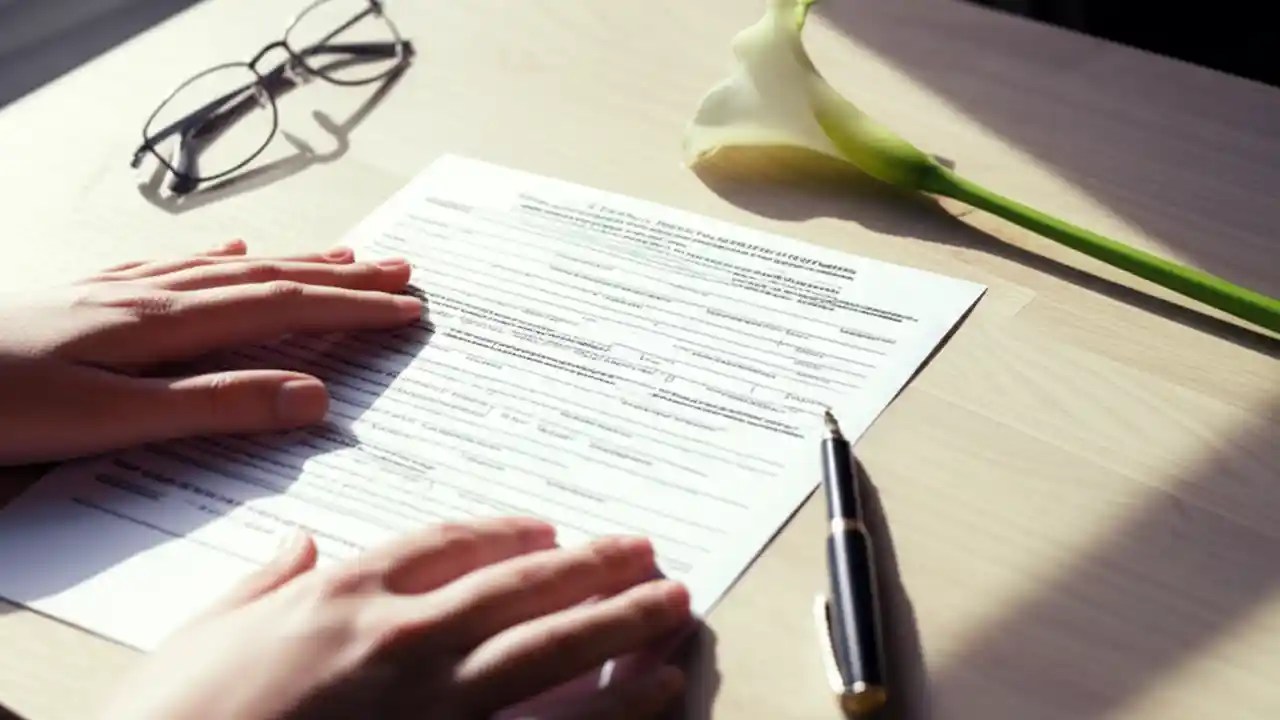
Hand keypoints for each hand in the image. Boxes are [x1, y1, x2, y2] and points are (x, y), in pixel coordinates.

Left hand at [0, 240, 421, 464]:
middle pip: (266, 277)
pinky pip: (170, 265)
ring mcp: (117, 289)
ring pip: (227, 268)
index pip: (281, 310)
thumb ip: (213, 406)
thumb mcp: (110, 421)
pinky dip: (214, 259)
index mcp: (162, 325)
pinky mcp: (87, 296)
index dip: (351, 309)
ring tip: (345, 255)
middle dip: (340, 276)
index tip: (409, 309)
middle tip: (403, 270)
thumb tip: (312, 397)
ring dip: (293, 262)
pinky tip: (229, 250)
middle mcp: (149, 295)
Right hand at [102, 518, 689, 719]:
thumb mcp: (197, 636)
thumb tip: (296, 546)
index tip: (543, 528)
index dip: (503, 532)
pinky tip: (653, 689)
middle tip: (642, 550)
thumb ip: (259, 585)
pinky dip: (610, 705)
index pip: (444, 543)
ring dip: (620, 618)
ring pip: (549, 644)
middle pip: (518, 582)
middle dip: (588, 564)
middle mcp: (399, 634)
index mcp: (341, 593)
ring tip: (673, 602)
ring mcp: (430, 700)